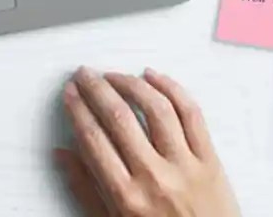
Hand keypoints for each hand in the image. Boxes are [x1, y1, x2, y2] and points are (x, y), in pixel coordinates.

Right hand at [57, 67, 239, 216]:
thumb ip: (86, 189)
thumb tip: (63, 154)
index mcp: (126, 197)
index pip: (93, 139)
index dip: (78, 110)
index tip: (71, 93)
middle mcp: (154, 177)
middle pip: (119, 118)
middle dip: (97, 89)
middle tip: (85, 74)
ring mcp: (185, 166)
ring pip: (156, 108)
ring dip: (131, 84)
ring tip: (116, 75)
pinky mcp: (209, 159)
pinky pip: (191, 113)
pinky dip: (172, 89)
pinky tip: (155, 78)